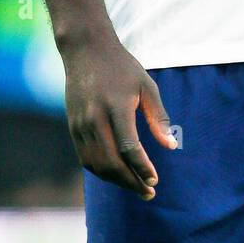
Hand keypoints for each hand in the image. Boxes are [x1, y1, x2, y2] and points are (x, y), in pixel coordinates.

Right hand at [63, 35, 176, 198]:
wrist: (85, 50)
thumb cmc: (122, 67)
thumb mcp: (146, 86)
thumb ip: (158, 117)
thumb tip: (171, 146)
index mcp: (116, 107)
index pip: (129, 148)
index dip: (142, 168)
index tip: (155, 180)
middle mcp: (94, 119)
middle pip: (111, 163)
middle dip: (131, 182)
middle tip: (149, 192)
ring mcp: (80, 124)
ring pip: (97, 165)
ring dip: (116, 181)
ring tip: (135, 185)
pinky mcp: (72, 127)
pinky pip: (86, 158)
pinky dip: (102, 171)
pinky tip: (118, 173)